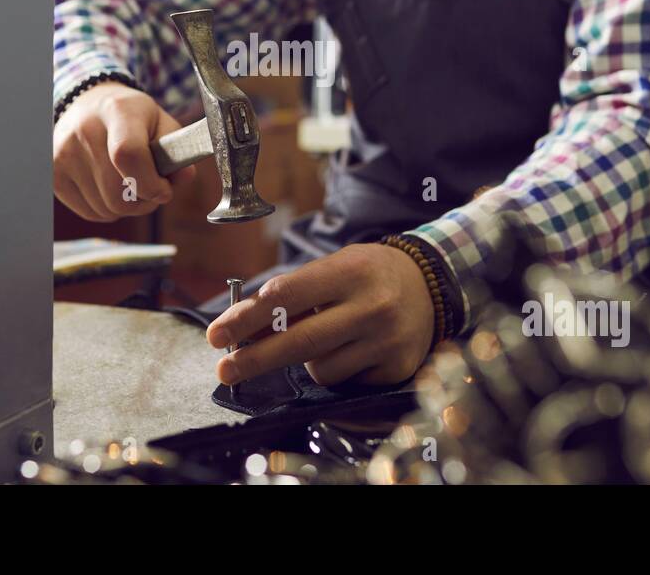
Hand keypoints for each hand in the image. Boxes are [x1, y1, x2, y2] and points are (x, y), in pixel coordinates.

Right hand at [52, 81, 195, 220]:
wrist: (89, 106)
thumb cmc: (132, 118)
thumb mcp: (162, 123)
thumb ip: (178, 151)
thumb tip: (181, 179)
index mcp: (119, 112)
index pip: (129, 155)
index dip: (151, 184)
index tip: (164, 189)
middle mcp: (85, 131)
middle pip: (118, 194)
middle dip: (144, 201)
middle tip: (151, 188)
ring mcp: (64, 154)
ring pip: (106, 209)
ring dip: (126, 207)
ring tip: (129, 183)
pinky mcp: (54, 175)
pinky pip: (91, 213)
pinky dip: (107, 209)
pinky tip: (110, 187)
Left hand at [206, 243, 435, 387]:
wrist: (431, 284)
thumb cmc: (368, 274)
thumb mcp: (335, 267)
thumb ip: (294, 295)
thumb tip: (244, 330)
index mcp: (350, 271)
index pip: (286, 296)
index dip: (246, 318)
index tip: (217, 334)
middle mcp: (372, 306)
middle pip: (299, 341)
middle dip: (255, 359)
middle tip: (225, 370)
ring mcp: (387, 341)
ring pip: (320, 369)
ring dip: (306, 361)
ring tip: (325, 337)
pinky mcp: (396, 368)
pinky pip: (345, 381)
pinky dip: (335, 369)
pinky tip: (351, 349)